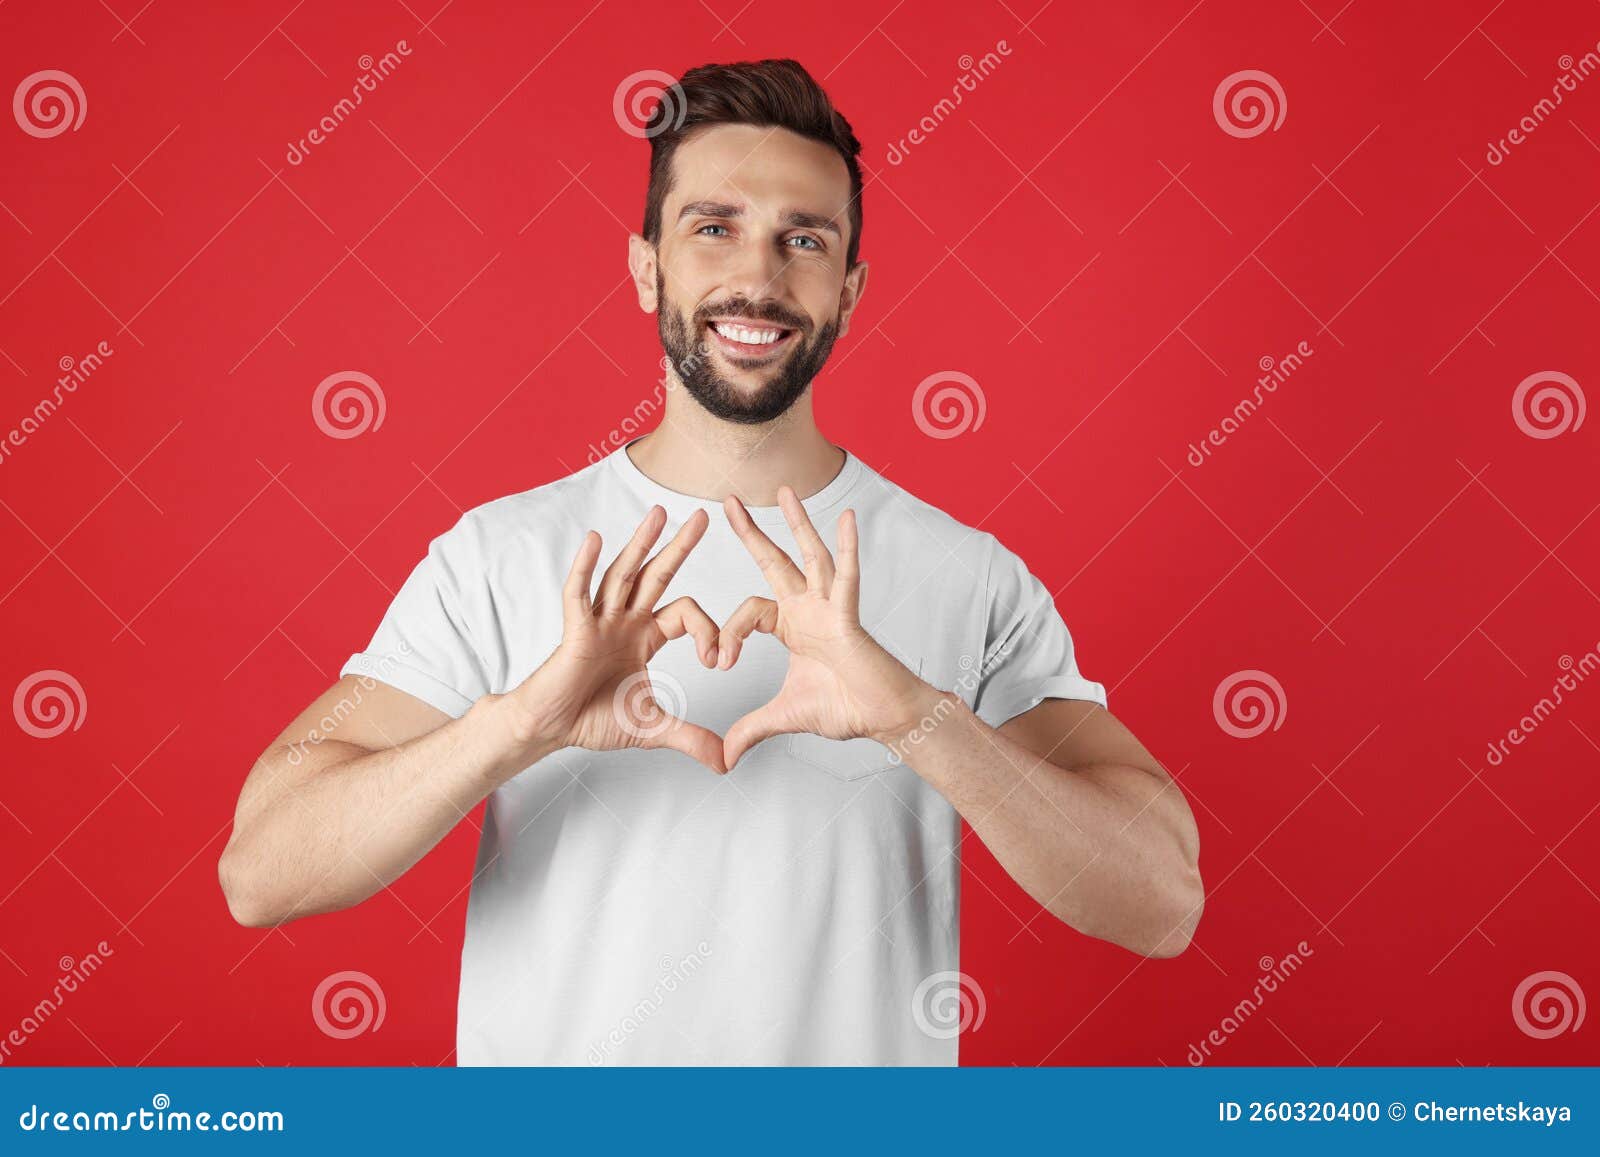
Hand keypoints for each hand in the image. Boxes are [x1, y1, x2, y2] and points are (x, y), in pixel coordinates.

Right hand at [501, 505, 726, 773]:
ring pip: (623, 575)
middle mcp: (624, 620)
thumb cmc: (594, 719)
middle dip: (679, 547)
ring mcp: (599, 621)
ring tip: (659, 514)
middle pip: (656, 575)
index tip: (718, 660)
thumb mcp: (652, 728)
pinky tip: (596, 539)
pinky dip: (586, 567)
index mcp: (645, 636)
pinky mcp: (574, 630)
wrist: (551, 729)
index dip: (707, 630)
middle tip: (703, 516)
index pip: (685, 614)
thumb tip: (726, 762)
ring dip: (641, 544)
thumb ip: (690, 738)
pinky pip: (579, 594)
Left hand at [718, 487, 928, 768]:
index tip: (719, 662)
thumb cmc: (845, 708)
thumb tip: (723, 758)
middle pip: (774, 562)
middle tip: (726, 501)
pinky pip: (847, 577)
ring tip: (783, 490)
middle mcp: (810, 609)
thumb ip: (750, 730)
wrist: (883, 718)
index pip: (748, 611)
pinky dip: (847, 548)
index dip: (727, 633)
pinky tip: (845, 518)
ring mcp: (830, 608)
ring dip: (796, 523)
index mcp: (793, 626)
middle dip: (751, 533)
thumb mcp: (782, 717)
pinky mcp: (849, 617)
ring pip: (810, 557)